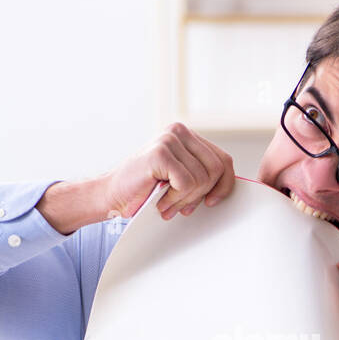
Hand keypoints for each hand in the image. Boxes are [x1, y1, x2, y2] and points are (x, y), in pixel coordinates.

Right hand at [101, 122, 235, 220]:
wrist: (111, 194)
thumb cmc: (144, 190)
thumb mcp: (180, 179)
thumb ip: (201, 175)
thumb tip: (227, 187)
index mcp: (187, 136)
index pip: (223, 160)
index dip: (223, 185)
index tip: (211, 202)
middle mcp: (179, 132)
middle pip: (216, 169)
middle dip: (201, 195)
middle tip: (182, 207)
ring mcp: (169, 140)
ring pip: (201, 179)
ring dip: (184, 199)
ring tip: (167, 204)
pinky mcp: (161, 153)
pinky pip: (186, 183)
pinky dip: (175, 198)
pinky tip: (160, 200)